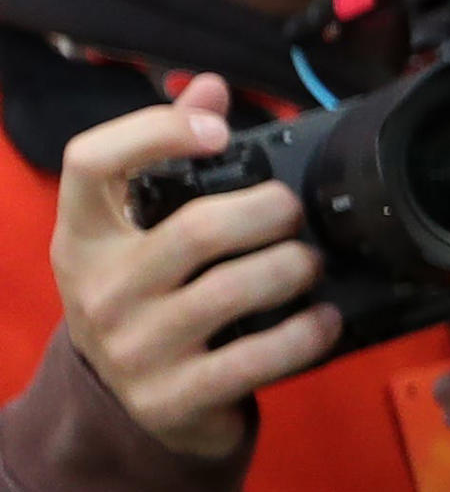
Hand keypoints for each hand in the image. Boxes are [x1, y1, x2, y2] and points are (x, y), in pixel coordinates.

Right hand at [52, 76, 337, 462]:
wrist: (129, 404)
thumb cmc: (146, 297)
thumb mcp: (139, 232)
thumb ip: (169, 157)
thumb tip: (208, 88)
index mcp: (83, 235)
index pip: (90, 162)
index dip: (154, 132)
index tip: (219, 132)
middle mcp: (99, 288)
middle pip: (198, 228)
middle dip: (271, 212)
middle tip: (294, 212)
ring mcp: (133, 347)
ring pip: (235, 289)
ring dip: (294, 267)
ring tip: (311, 261)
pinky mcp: (174, 396)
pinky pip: (256, 357)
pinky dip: (305, 333)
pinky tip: (324, 319)